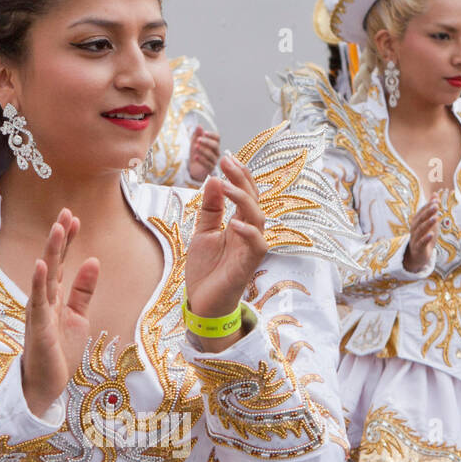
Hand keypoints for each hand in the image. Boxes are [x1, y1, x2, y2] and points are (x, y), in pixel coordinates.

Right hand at [21, 209, 99, 416]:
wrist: (45, 384)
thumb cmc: (58, 352)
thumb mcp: (78, 316)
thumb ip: (83, 290)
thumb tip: (93, 260)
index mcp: (53, 296)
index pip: (61, 263)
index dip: (68, 241)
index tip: (74, 218)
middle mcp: (43, 299)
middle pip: (52, 263)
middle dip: (60, 238)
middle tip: (66, 212)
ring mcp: (38, 312)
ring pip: (45, 276)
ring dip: (51, 252)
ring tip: (57, 229)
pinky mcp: (37, 327)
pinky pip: (37, 301)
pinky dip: (38, 281)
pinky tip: (41, 264)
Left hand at [184, 153, 266, 349]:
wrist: (202, 303)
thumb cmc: (205, 271)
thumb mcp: (202, 234)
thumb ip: (209, 210)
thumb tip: (213, 180)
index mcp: (238, 225)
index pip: (245, 195)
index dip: (238, 176)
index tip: (226, 158)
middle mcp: (248, 234)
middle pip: (253, 201)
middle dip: (242, 180)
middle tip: (226, 162)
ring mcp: (250, 249)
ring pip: (258, 218)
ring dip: (242, 200)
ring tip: (224, 185)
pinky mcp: (248, 265)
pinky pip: (257, 245)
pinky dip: (248, 232)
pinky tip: (233, 221)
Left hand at [186, 126, 220, 183]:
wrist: (194, 167)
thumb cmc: (196, 153)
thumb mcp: (194, 142)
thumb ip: (197, 134)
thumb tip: (199, 126)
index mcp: (214, 144)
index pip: (217, 137)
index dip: (212, 135)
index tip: (204, 133)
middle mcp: (216, 152)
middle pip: (215, 145)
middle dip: (207, 142)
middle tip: (198, 140)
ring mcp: (214, 161)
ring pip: (211, 155)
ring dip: (203, 150)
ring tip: (195, 147)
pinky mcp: (210, 169)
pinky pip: (208, 164)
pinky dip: (201, 160)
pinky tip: (195, 156)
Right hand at [405, 193, 439, 271]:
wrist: (419, 256)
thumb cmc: (425, 236)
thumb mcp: (430, 222)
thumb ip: (431, 209)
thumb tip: (435, 194)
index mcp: (416, 222)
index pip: (421, 212)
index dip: (428, 206)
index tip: (436, 200)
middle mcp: (414, 229)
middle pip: (420, 220)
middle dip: (427, 213)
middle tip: (436, 206)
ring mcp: (415, 239)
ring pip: (420, 231)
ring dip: (427, 224)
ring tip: (435, 218)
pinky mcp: (418, 249)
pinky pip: (421, 243)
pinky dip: (425, 238)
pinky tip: (431, 234)